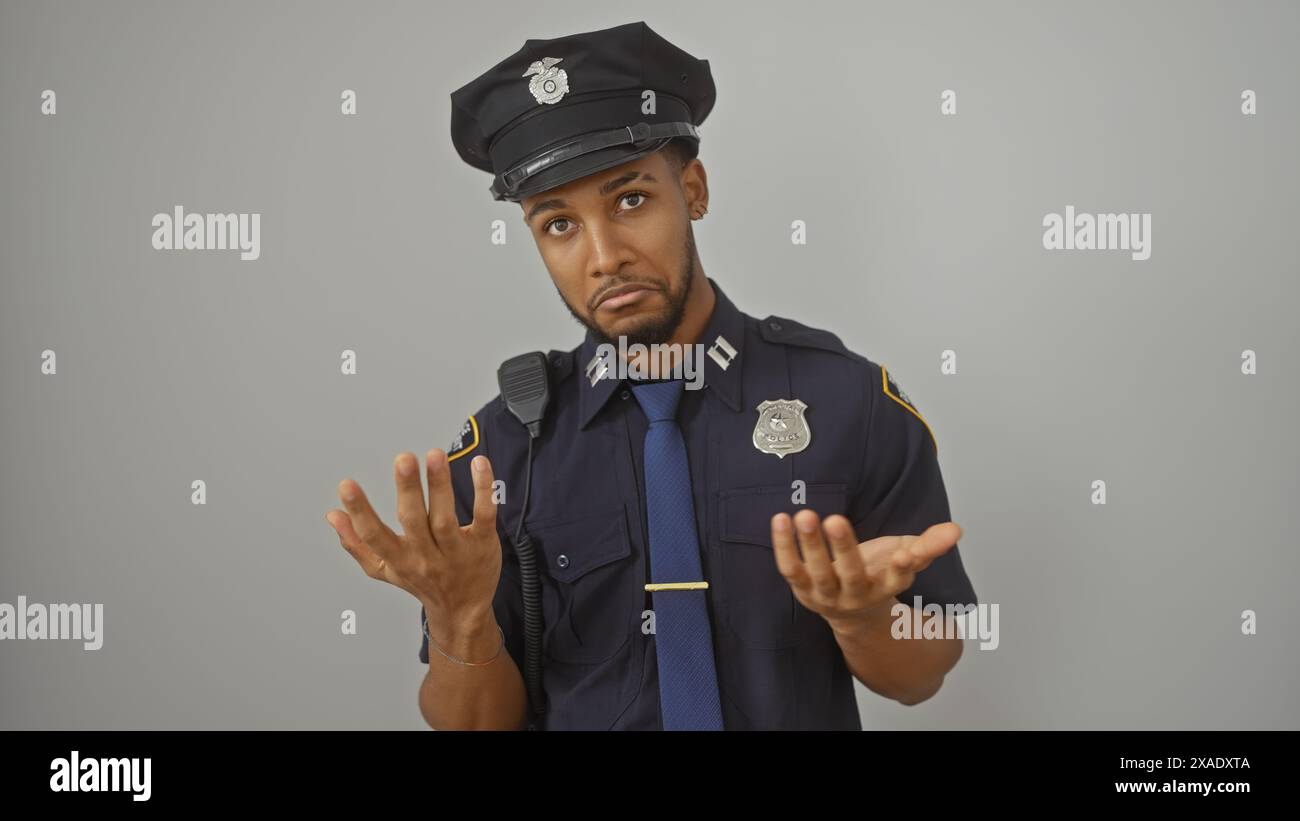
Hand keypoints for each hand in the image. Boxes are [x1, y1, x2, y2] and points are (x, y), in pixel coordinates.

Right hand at [325, 449, 501, 631]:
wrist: (464, 611)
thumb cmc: (421, 582)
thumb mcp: (385, 570)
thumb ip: (357, 543)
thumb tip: (331, 514)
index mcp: (399, 560)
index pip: (374, 536)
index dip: (359, 512)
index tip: (346, 484)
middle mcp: (426, 556)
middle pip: (413, 521)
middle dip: (408, 489)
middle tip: (403, 458)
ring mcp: (456, 551)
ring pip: (445, 517)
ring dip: (440, 485)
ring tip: (434, 454)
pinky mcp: (483, 543)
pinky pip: (484, 514)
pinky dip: (483, 490)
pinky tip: (479, 463)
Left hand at [769, 510, 960, 632]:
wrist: (852, 612)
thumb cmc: (880, 574)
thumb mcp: (907, 557)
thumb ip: (930, 545)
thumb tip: (956, 530)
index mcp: (888, 586)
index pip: (898, 578)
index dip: (903, 567)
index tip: (905, 554)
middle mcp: (857, 595)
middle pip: (851, 574)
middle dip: (844, 548)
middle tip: (836, 520)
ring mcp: (828, 595)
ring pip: (818, 572)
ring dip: (810, 545)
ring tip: (805, 515)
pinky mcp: (803, 589)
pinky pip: (791, 569)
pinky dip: (784, 546)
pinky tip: (780, 519)